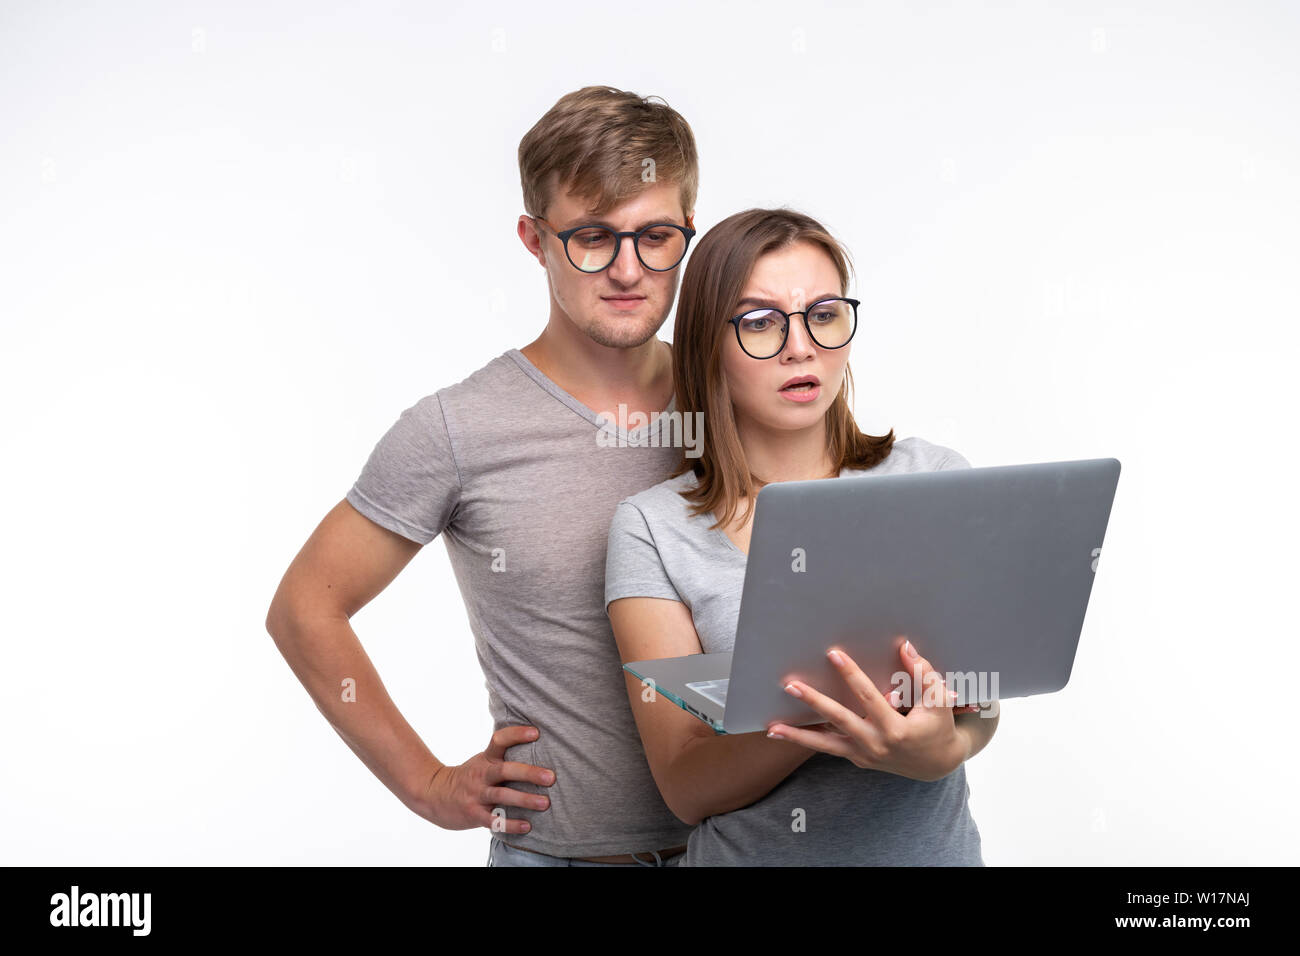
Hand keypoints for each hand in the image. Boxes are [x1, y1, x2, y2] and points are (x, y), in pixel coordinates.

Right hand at [418, 725, 554, 833]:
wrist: (434, 794)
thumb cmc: (468, 776)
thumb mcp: (482, 761)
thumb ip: (503, 756)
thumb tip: (536, 742)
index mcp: (486, 759)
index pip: (500, 740)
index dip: (517, 734)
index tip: (536, 733)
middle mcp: (481, 775)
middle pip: (505, 770)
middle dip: (529, 773)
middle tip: (551, 777)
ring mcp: (477, 795)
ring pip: (502, 796)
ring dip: (525, 800)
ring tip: (545, 803)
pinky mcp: (473, 814)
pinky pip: (493, 821)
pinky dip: (510, 824)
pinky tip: (527, 826)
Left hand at [766, 641, 968, 781]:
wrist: (937, 764)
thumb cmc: (939, 727)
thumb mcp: (939, 700)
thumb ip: (922, 673)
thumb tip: (904, 647)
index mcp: (896, 729)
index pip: (868, 696)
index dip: (851, 674)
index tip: (833, 655)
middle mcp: (876, 745)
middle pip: (839, 720)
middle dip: (814, 701)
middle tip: (791, 686)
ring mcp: (865, 755)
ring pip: (826, 745)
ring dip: (798, 736)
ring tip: (772, 728)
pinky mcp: (858, 759)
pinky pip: (830, 748)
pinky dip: (809, 742)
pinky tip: (785, 734)